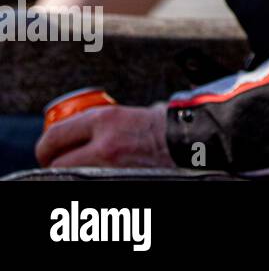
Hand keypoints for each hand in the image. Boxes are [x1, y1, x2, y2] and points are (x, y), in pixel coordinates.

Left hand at [35, 104, 171, 168]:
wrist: (199, 141)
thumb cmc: (174, 125)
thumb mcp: (139, 111)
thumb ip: (119, 118)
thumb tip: (107, 124)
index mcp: (106, 120)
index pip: (56, 135)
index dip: (46, 145)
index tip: (49, 149)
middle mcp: (104, 145)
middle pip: (57, 163)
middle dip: (55, 164)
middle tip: (60, 163)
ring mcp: (112, 167)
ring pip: (72, 176)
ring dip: (73, 173)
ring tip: (82, 169)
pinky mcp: (121, 180)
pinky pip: (93, 181)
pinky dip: (92, 178)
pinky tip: (100, 175)